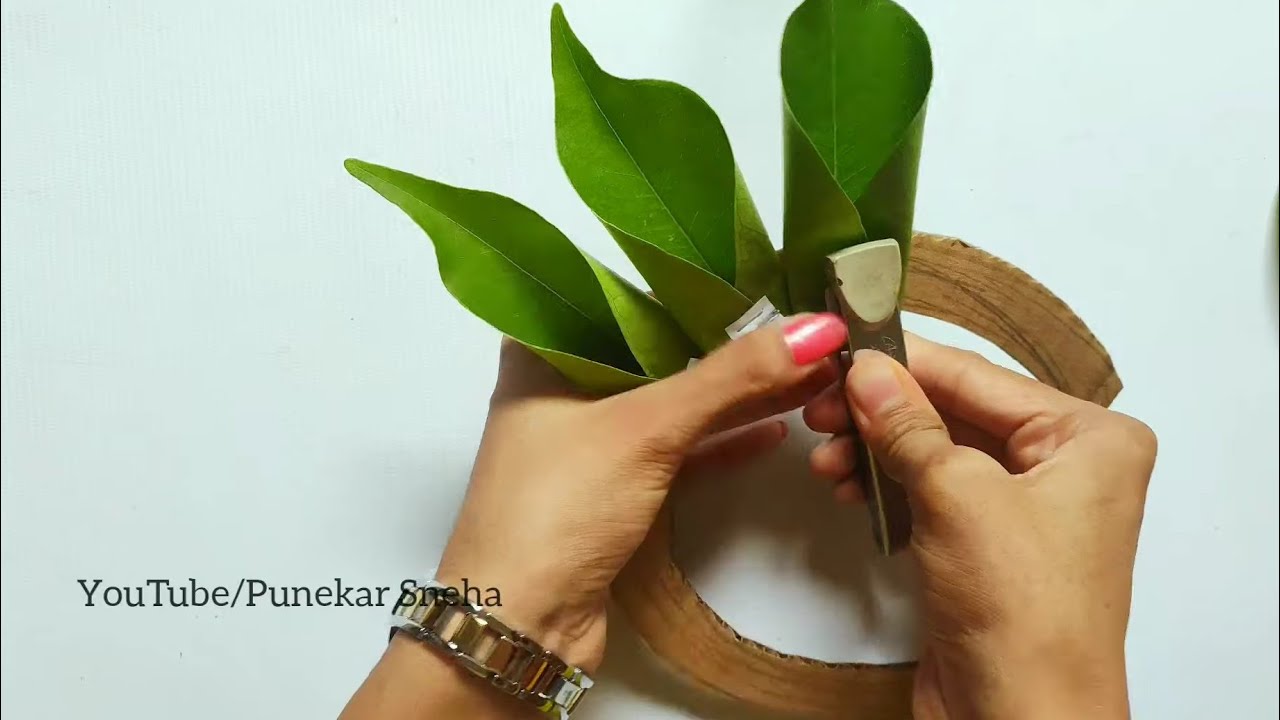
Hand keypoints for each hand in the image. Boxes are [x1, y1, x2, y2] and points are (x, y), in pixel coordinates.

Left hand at [435, 314, 847, 671]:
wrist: (518, 626)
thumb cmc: (557, 508)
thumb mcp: (646, 428)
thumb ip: (731, 377)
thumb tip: (818, 327)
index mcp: (545, 348)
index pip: (629, 293)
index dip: (698, 280)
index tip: (767, 268)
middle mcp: (563, 387)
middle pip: (659, 349)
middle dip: (729, 339)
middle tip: (803, 318)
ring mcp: (589, 442)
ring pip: (674, 403)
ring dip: (736, 393)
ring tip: (810, 369)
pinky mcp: (613, 491)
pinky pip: (677, 451)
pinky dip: (722, 441)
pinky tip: (774, 428)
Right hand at [804, 336, 1156, 719]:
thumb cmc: (1020, 612)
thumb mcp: (957, 495)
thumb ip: (906, 423)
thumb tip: (865, 368)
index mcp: (1091, 437)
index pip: (980, 376)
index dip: (904, 360)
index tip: (844, 347)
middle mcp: (1068, 466)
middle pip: (957, 411)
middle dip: (884, 411)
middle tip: (821, 407)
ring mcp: (1028, 509)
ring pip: (938, 451)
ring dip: (877, 450)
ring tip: (824, 457)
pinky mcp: (989, 547)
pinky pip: (933, 492)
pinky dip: (889, 486)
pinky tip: (848, 486)